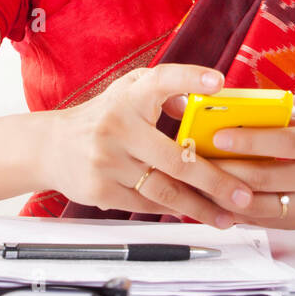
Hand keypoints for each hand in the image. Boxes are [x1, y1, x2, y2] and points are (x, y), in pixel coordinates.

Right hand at [42, 63, 256, 228]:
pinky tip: (194, 214)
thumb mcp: (129, 91)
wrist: (51, 147)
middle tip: (243, 193)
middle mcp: (117, 127)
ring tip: (228, 216)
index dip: (190, 79)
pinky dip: (173, 210)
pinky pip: (146, 205)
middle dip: (215, 180)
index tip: (218, 81)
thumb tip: (210, 99)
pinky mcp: (100, 189)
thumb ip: (166, 90)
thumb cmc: (104, 116)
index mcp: (129, 97)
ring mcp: (107, 161)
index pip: (161, 81)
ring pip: (164, 190)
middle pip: (176, 159)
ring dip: (200, 207)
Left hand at [209, 79, 294, 228]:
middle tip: (197, 158)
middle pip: (266, 178)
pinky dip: (237, 211)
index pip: (285, 143)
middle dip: (226, 169)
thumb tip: (283, 105)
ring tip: (199, 179)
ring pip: (261, 206)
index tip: (219, 135)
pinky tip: (216, 198)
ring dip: (225, 195)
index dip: (250, 140)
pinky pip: (265, 221)